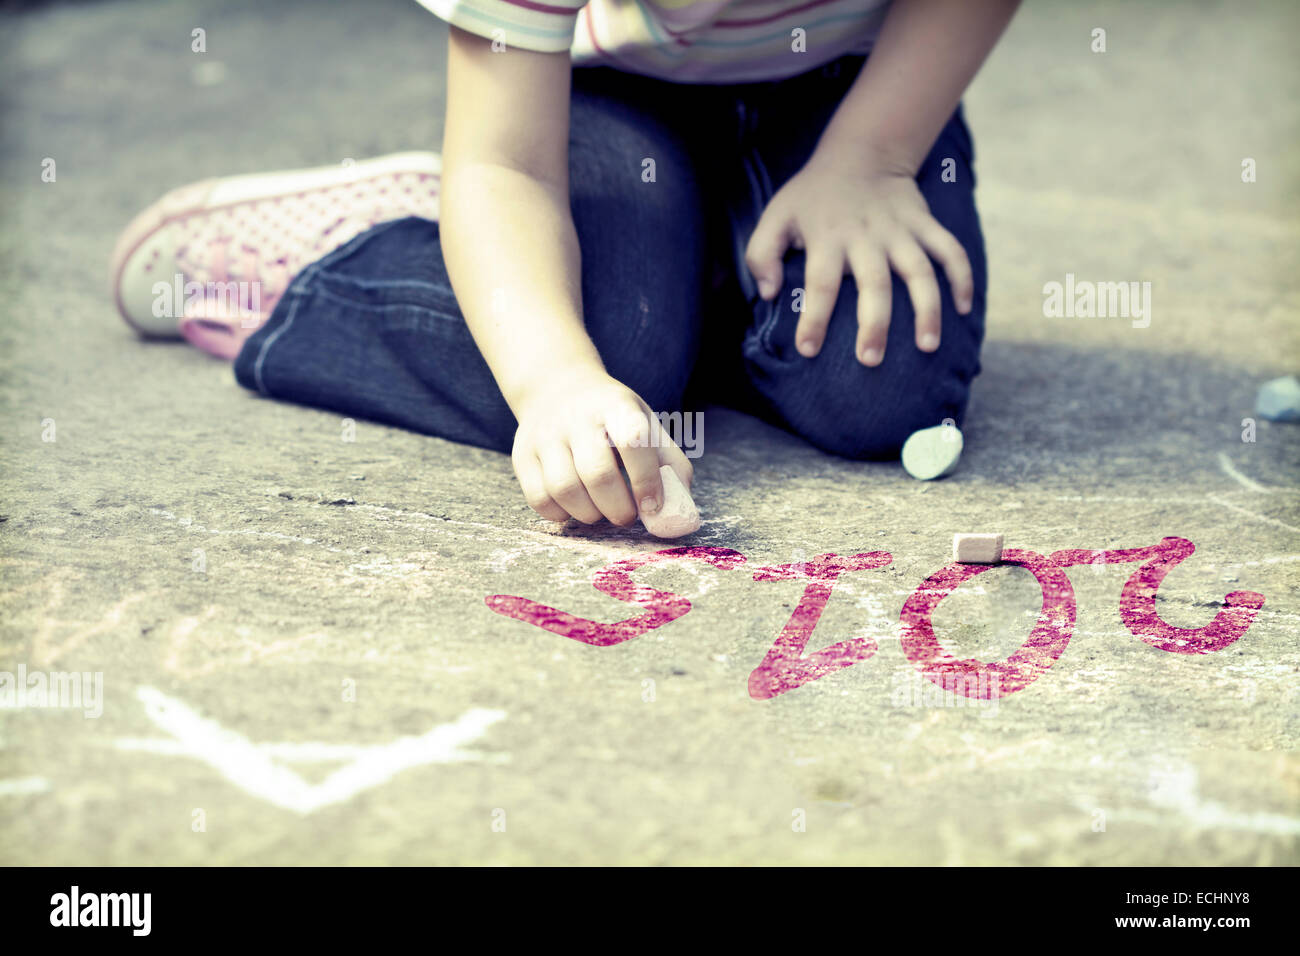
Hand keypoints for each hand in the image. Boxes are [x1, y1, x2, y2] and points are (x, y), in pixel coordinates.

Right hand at [510, 371, 693, 525]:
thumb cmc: (614, 418)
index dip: (646, 480)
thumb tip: (680, 510)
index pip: (633, 440)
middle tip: (627, 515)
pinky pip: (539, 499)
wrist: (558, 387)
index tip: (652, 507)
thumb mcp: (647, 424)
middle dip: (618, 508)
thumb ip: (671, 464)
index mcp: (616, 406)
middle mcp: (576, 417)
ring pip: (564, 490)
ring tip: (601, 512)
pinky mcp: (523, 455)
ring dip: (590, 514)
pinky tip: (575, 508)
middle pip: (597, 473)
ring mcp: (545, 435)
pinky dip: (561, 515)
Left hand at [744, 157, 972, 366]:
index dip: (814, 318)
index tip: (808, 350)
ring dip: (928, 309)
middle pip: (875, 283)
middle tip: (870, 360)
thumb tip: (768, 293)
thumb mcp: (776, 216)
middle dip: (874, 324)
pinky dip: (963, 277)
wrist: (859, 153)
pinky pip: (951, 251)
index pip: (819, 284)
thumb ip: (762, 255)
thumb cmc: (812, 197)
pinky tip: (964, 310)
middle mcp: (867, 236)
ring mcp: (901, 231)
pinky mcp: (925, 224)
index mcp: (828, 238)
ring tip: (928, 346)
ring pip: (921, 272)